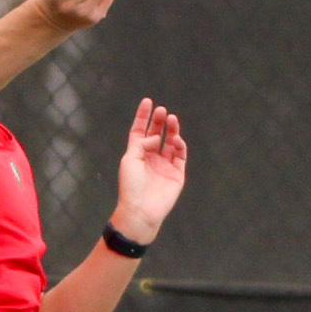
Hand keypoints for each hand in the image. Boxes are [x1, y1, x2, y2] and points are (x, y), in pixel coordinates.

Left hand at [111, 98, 186, 243]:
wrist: (141, 210)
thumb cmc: (130, 186)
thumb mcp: (130, 159)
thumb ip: (141, 143)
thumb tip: (154, 136)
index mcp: (136, 154)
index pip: (140, 131)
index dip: (143, 116)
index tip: (148, 101)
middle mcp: (151, 158)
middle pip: (156, 134)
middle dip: (159, 122)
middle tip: (163, 110)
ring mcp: (164, 166)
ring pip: (170, 143)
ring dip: (171, 130)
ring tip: (172, 118)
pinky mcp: (176, 175)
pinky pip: (180, 156)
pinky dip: (180, 146)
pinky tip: (177, 139)